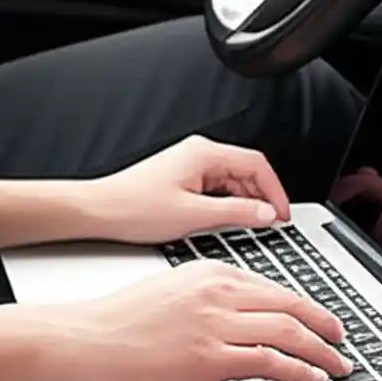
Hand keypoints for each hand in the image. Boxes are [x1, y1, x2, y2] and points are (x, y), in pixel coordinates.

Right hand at [48, 260, 354, 380]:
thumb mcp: (170, 294)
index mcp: (210, 272)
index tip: (317, 319)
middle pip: (291, 305)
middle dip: (324, 325)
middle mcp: (219, 293)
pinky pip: (271, 362)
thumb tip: (233, 324)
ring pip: (289, 332)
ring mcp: (217, 324)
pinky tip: (312, 380)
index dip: (304, 306)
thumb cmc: (115, 324)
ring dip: (321, 351)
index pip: (273, 287)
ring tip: (336, 365)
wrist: (84, 341)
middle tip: (340, 339)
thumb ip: (207, 303)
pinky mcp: (212, 357)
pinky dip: (300, 371)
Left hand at [85, 135, 291, 243]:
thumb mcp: (194, 215)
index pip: (257, 165)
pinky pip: (218, 188)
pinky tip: (228, 222)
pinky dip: (229, 204)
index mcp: (204, 154)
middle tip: (271, 223)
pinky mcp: (184, 178)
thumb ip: (237, 213)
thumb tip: (266, 214)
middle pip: (247, 171)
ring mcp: (191, 165)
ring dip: (246, 202)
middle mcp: (198, 154)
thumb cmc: (134, 208)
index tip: (282, 214)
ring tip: (250, 226)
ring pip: (233, 181)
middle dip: (263, 197)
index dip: (276, 191)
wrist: (98, 211)